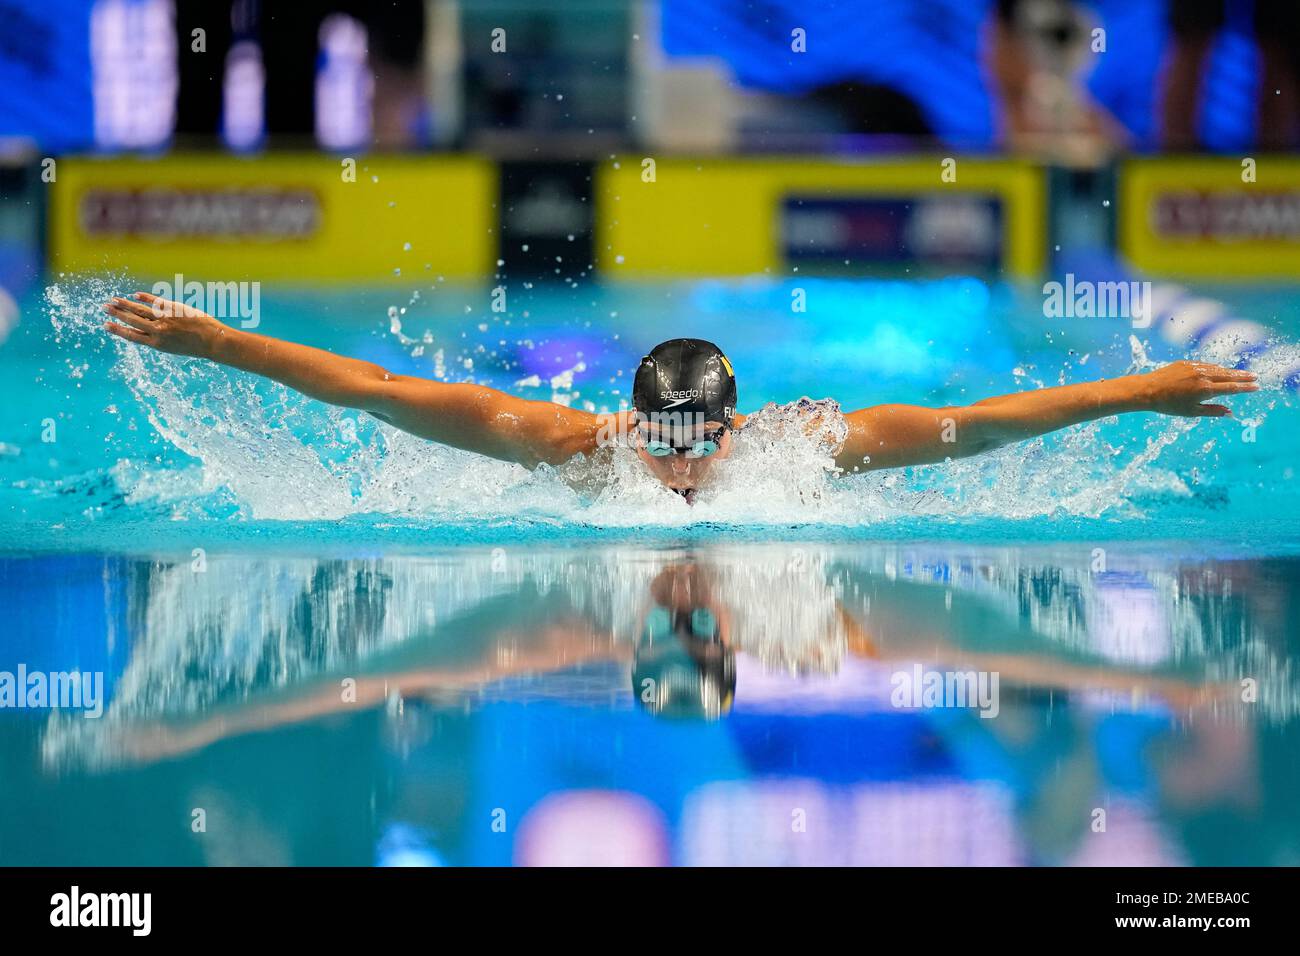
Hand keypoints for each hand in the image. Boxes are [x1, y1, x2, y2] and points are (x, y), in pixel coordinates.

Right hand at [103, 292, 222, 357]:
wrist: (213, 341)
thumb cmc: (196, 346)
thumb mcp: (174, 347)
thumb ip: (160, 338)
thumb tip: (148, 327)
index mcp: (157, 344)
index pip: (132, 335)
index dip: (117, 330)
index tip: (105, 325)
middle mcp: (157, 331)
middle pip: (132, 320)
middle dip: (116, 314)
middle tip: (104, 308)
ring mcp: (164, 319)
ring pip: (140, 310)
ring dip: (125, 304)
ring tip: (113, 300)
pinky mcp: (173, 309)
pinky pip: (155, 301)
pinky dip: (145, 297)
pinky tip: (135, 295)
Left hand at [1135, 360, 1258, 417]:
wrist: (1147, 390)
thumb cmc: (1168, 405)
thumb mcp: (1191, 412)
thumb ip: (1212, 411)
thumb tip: (1230, 413)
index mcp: (1205, 390)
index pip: (1231, 388)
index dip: (1245, 388)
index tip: (1257, 387)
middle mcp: (1202, 376)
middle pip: (1228, 375)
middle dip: (1243, 376)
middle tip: (1255, 377)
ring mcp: (1194, 368)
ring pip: (1218, 369)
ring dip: (1231, 371)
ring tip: (1242, 374)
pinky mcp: (1186, 363)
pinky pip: (1206, 365)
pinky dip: (1215, 368)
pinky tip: (1220, 370)